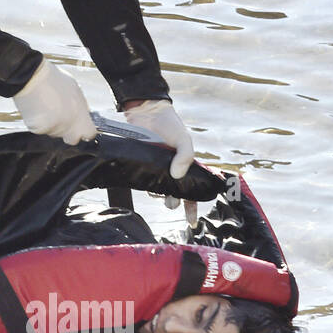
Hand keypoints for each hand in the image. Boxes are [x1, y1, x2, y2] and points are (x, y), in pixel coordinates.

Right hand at [13, 58, 96, 145]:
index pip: (88, 134)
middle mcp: (68, 126)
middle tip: (63, 119)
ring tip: (47, 107)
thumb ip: (80, 108)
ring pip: (55, 133)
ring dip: (53, 125)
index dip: (85, 131)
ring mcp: (52, 129)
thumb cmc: (53, 80)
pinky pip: (41, 130)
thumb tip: (80, 115)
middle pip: (72, 139)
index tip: (81, 127)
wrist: (31, 78)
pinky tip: (37, 109)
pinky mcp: (38, 129)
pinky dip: (39, 122)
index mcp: (80, 116)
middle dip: (69, 132)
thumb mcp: (75, 91)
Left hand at [123, 99, 197, 225]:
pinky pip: (143, 182)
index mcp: (185, 167)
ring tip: (159, 190)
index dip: (192, 207)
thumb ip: (185, 155)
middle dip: (173, 202)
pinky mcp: (139, 166)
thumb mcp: (183, 139)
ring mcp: (155, 169)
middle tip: (170, 201)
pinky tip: (145, 183)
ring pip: (158, 191)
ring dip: (159, 195)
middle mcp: (171, 171)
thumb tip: (176, 176)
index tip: (192, 221)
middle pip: (174, 195)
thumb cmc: (170, 126)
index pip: (192, 192)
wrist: (146, 112)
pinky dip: (145, 186)